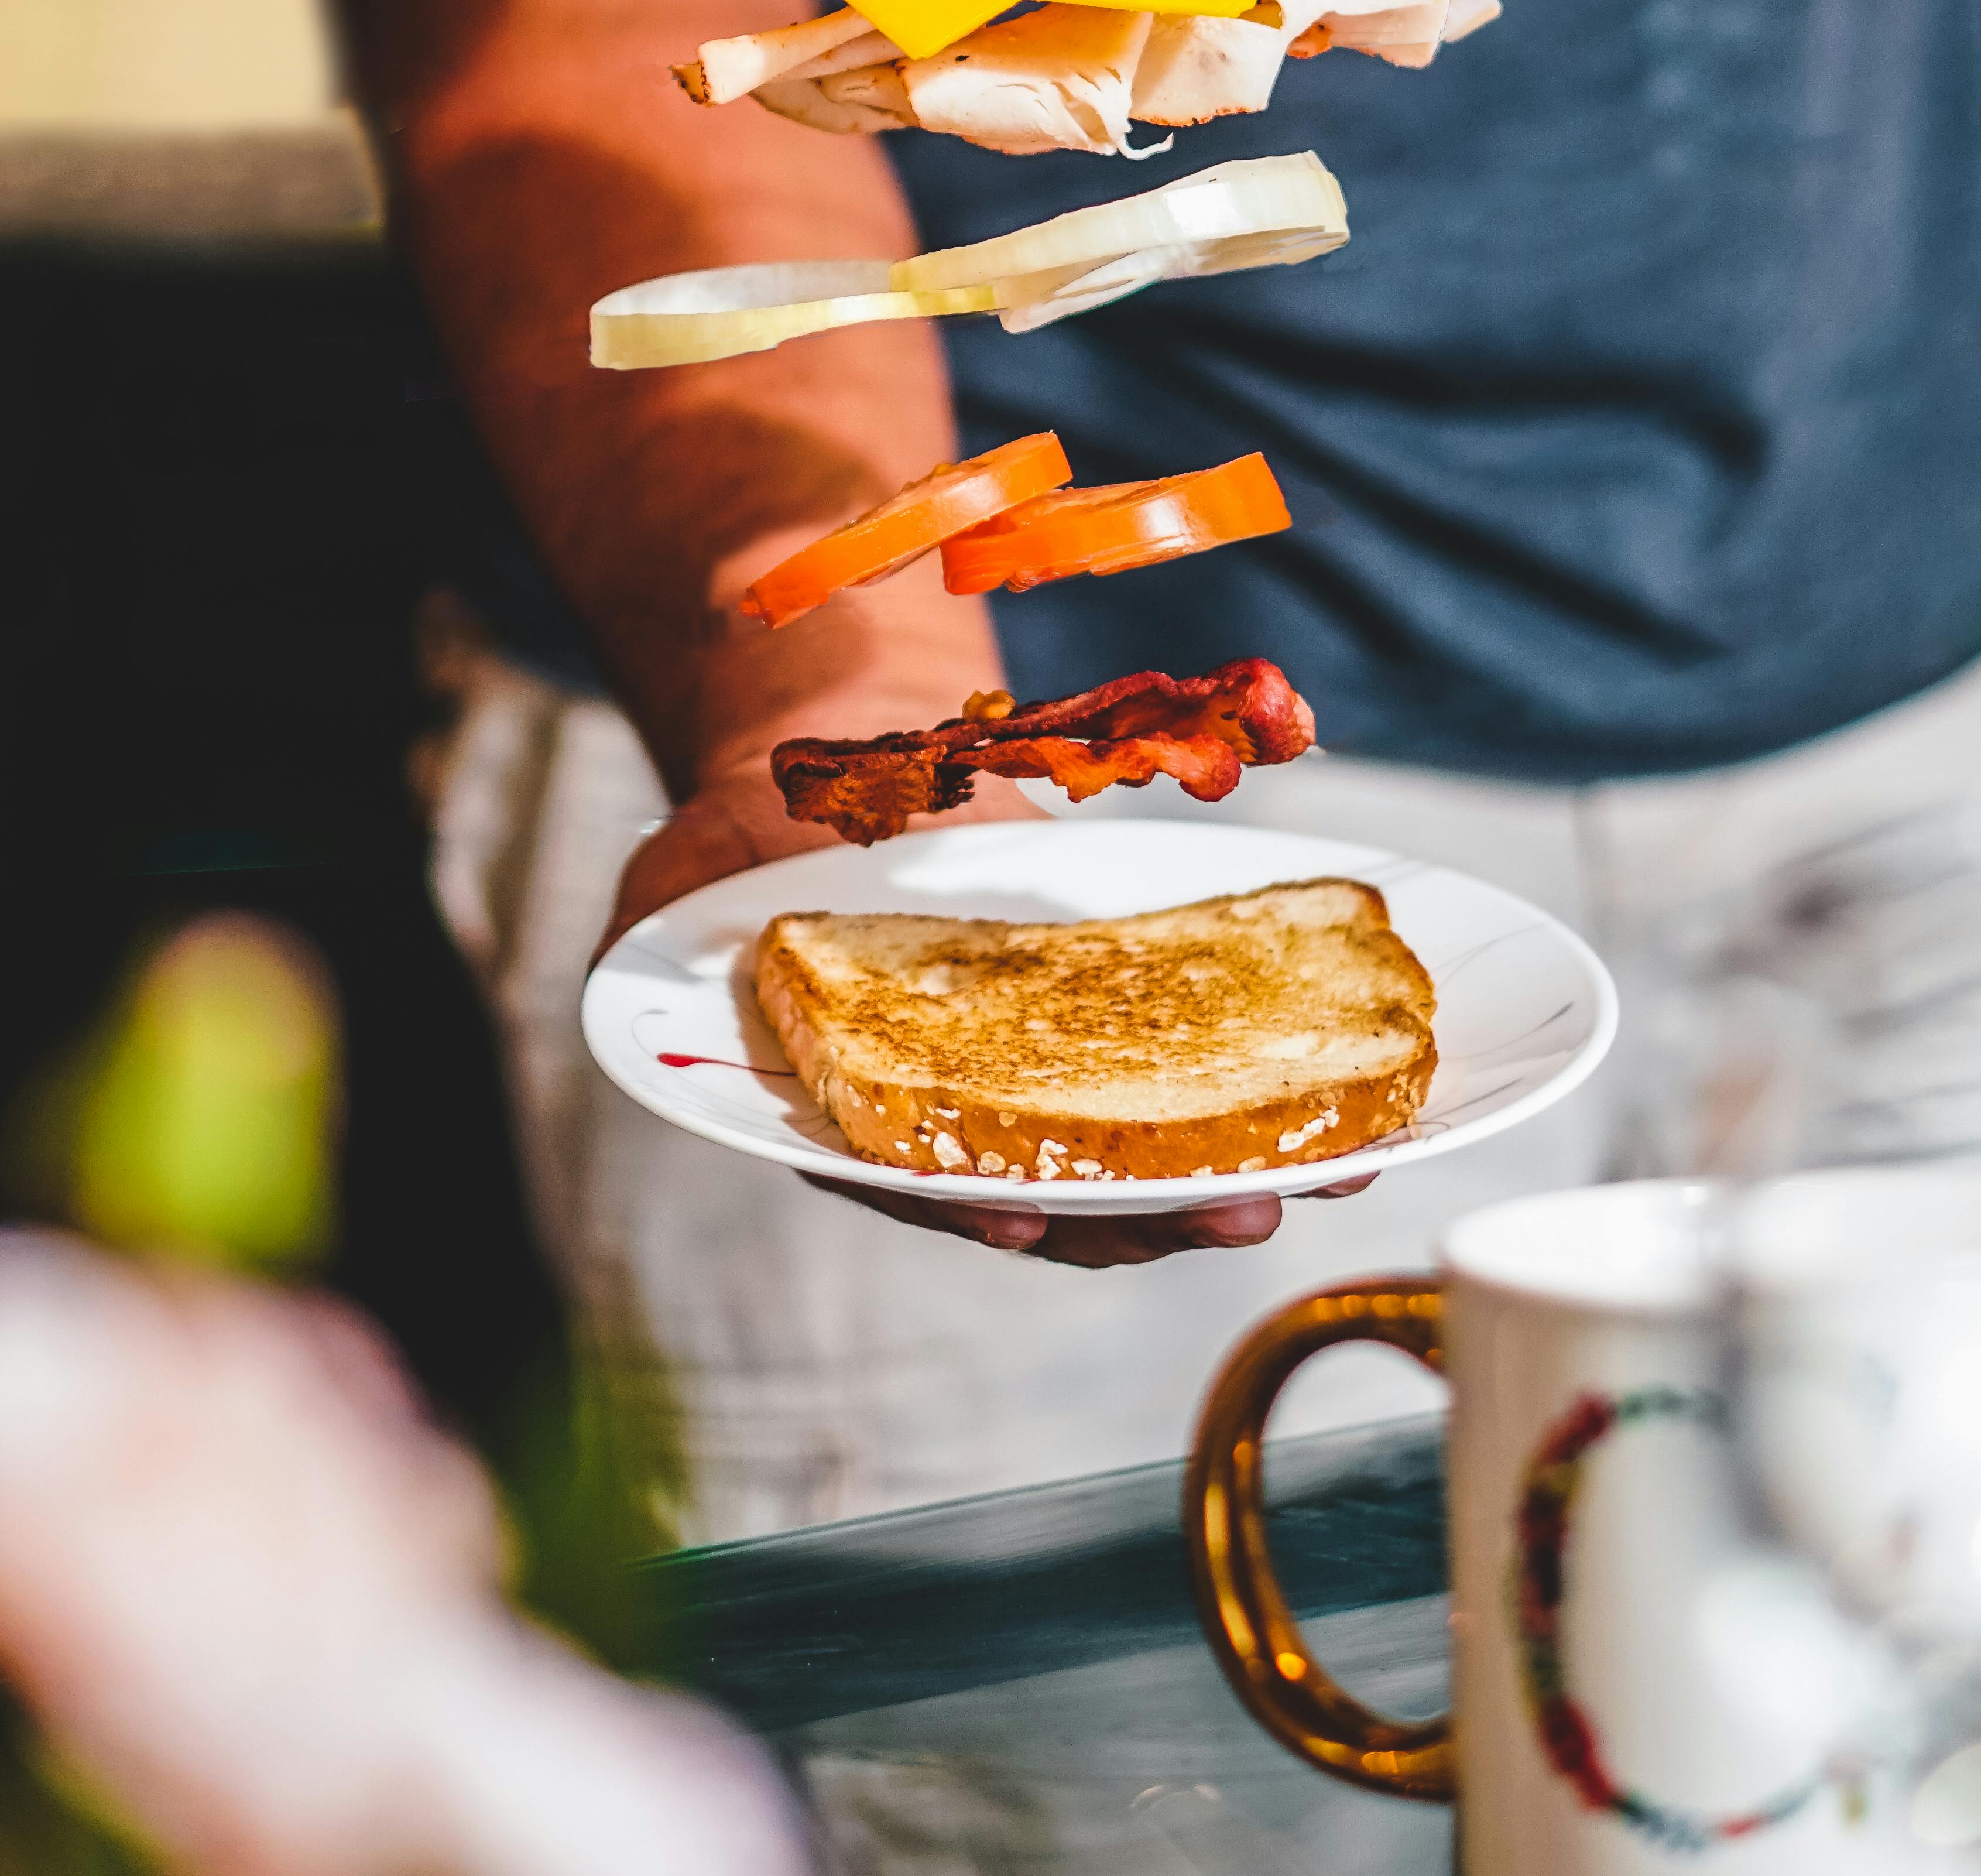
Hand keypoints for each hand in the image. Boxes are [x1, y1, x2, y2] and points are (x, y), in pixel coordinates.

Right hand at [608, 765, 1379, 1267]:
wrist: (836, 768)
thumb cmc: (748, 830)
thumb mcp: (678, 877)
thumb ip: (657, 931)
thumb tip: (634, 955)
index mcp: (849, 1113)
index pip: (916, 1181)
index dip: (980, 1201)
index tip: (1035, 1211)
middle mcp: (954, 1117)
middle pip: (1061, 1191)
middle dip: (1153, 1213)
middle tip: (1241, 1212)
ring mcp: (1035, 1075)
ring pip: (1142, 1150)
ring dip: (1236, 1167)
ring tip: (1338, 1170)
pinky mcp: (1103, 1023)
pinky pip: (1187, 1069)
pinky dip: (1262, 1089)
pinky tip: (1346, 1098)